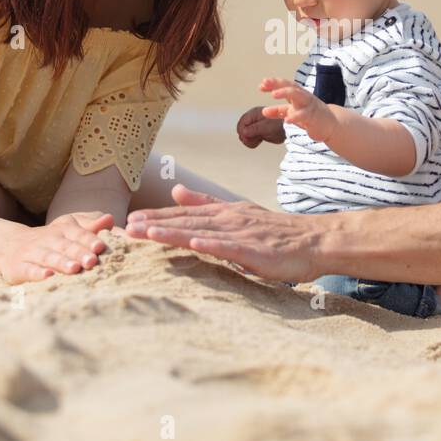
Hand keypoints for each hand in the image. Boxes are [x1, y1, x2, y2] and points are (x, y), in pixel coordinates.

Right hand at [0, 211, 113, 283]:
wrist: (10, 244)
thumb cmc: (50, 240)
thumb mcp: (68, 229)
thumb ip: (90, 226)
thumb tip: (110, 218)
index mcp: (62, 230)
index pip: (77, 234)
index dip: (88, 239)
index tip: (100, 246)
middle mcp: (48, 240)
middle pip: (65, 246)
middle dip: (79, 253)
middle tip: (92, 260)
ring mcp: (32, 253)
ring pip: (48, 257)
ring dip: (61, 263)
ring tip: (74, 269)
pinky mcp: (19, 267)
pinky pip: (28, 270)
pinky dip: (38, 273)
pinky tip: (48, 276)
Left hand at [124, 184, 326, 281]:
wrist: (313, 239)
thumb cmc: (275, 232)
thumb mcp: (237, 212)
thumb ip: (206, 202)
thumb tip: (175, 190)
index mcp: (224, 212)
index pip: (184, 214)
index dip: (156, 217)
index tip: (130, 220)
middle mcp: (229, 219)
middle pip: (186, 221)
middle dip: (155, 224)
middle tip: (126, 229)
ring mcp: (242, 234)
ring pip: (202, 232)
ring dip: (174, 232)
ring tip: (148, 234)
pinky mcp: (256, 250)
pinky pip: (231, 247)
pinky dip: (213, 243)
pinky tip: (195, 243)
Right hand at [237, 104, 285, 147]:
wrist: (288, 130)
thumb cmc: (279, 126)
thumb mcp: (265, 127)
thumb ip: (253, 129)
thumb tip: (243, 132)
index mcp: (253, 114)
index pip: (241, 124)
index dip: (242, 132)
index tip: (248, 138)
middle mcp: (252, 119)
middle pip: (241, 130)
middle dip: (246, 137)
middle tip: (254, 140)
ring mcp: (255, 125)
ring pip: (245, 135)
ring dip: (249, 140)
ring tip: (258, 140)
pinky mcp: (258, 131)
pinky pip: (250, 138)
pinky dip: (252, 141)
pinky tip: (259, 141)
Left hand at [258, 77, 337, 142]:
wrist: (331, 124)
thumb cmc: (311, 116)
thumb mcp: (292, 112)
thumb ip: (278, 111)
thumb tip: (264, 111)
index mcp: (298, 94)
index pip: (284, 85)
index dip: (273, 84)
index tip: (261, 85)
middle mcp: (303, 97)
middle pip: (290, 86)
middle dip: (277, 84)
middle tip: (264, 84)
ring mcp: (309, 105)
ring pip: (297, 95)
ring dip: (285, 93)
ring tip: (273, 94)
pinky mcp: (314, 117)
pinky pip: (304, 115)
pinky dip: (295, 116)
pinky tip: (287, 119)